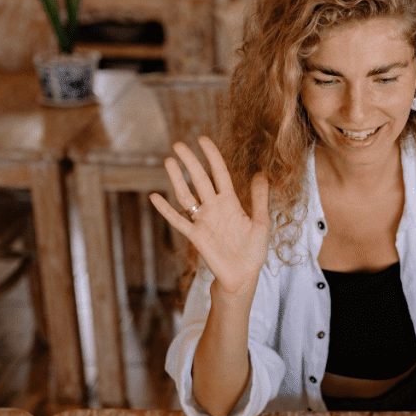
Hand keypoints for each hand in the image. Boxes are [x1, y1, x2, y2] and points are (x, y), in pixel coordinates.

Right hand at [149, 136, 270, 296]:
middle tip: (178, 144)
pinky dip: (166, 210)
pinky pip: (178, 220)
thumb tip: (261, 174)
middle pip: (200, 179)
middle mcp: (214, 207)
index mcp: (231, 202)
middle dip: (190, 162)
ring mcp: (203, 221)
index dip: (212, 156)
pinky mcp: (196, 236)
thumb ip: (259, 199)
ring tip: (168, 161)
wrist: (243, 276)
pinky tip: (155, 197)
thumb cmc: (253, 251)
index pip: (219, 173)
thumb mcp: (261, 223)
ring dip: (177, 179)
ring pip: (186, 195)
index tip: (203, 139)